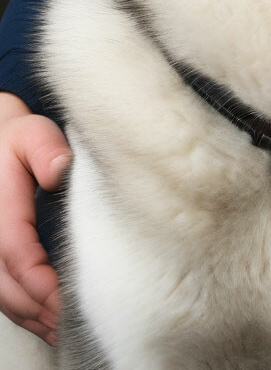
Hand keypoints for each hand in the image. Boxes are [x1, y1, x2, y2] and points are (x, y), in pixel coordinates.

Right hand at [0, 92, 70, 344]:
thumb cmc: (18, 139)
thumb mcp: (32, 133)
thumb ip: (46, 148)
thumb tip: (60, 170)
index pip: (18, 255)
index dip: (43, 283)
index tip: (71, 297)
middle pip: (6, 286)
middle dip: (39, 309)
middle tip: (75, 321)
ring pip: (0, 297)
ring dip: (30, 316)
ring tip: (63, 327)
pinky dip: (20, 311)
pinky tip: (45, 320)